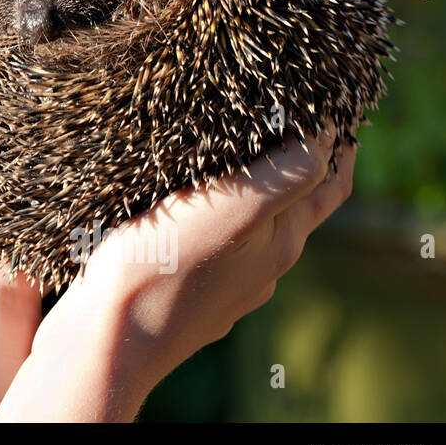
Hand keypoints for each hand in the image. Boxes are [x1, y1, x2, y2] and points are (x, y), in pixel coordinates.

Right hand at [0, 124, 357, 420]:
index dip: (340, 144)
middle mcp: (258, 269)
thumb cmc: (163, 268)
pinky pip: (201, 243)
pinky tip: (172, 201)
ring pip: (242, 224)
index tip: (334, 103)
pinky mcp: (177, 291)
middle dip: (289, 160)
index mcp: (281, 244)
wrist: (105, 340)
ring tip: (219, 147)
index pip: (331, 185)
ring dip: (242, 187)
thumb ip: (288, 174)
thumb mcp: (236, 210)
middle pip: (289, 204)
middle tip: (276, 114)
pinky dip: (202, 214)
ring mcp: (218, 286)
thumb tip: (326, 135)